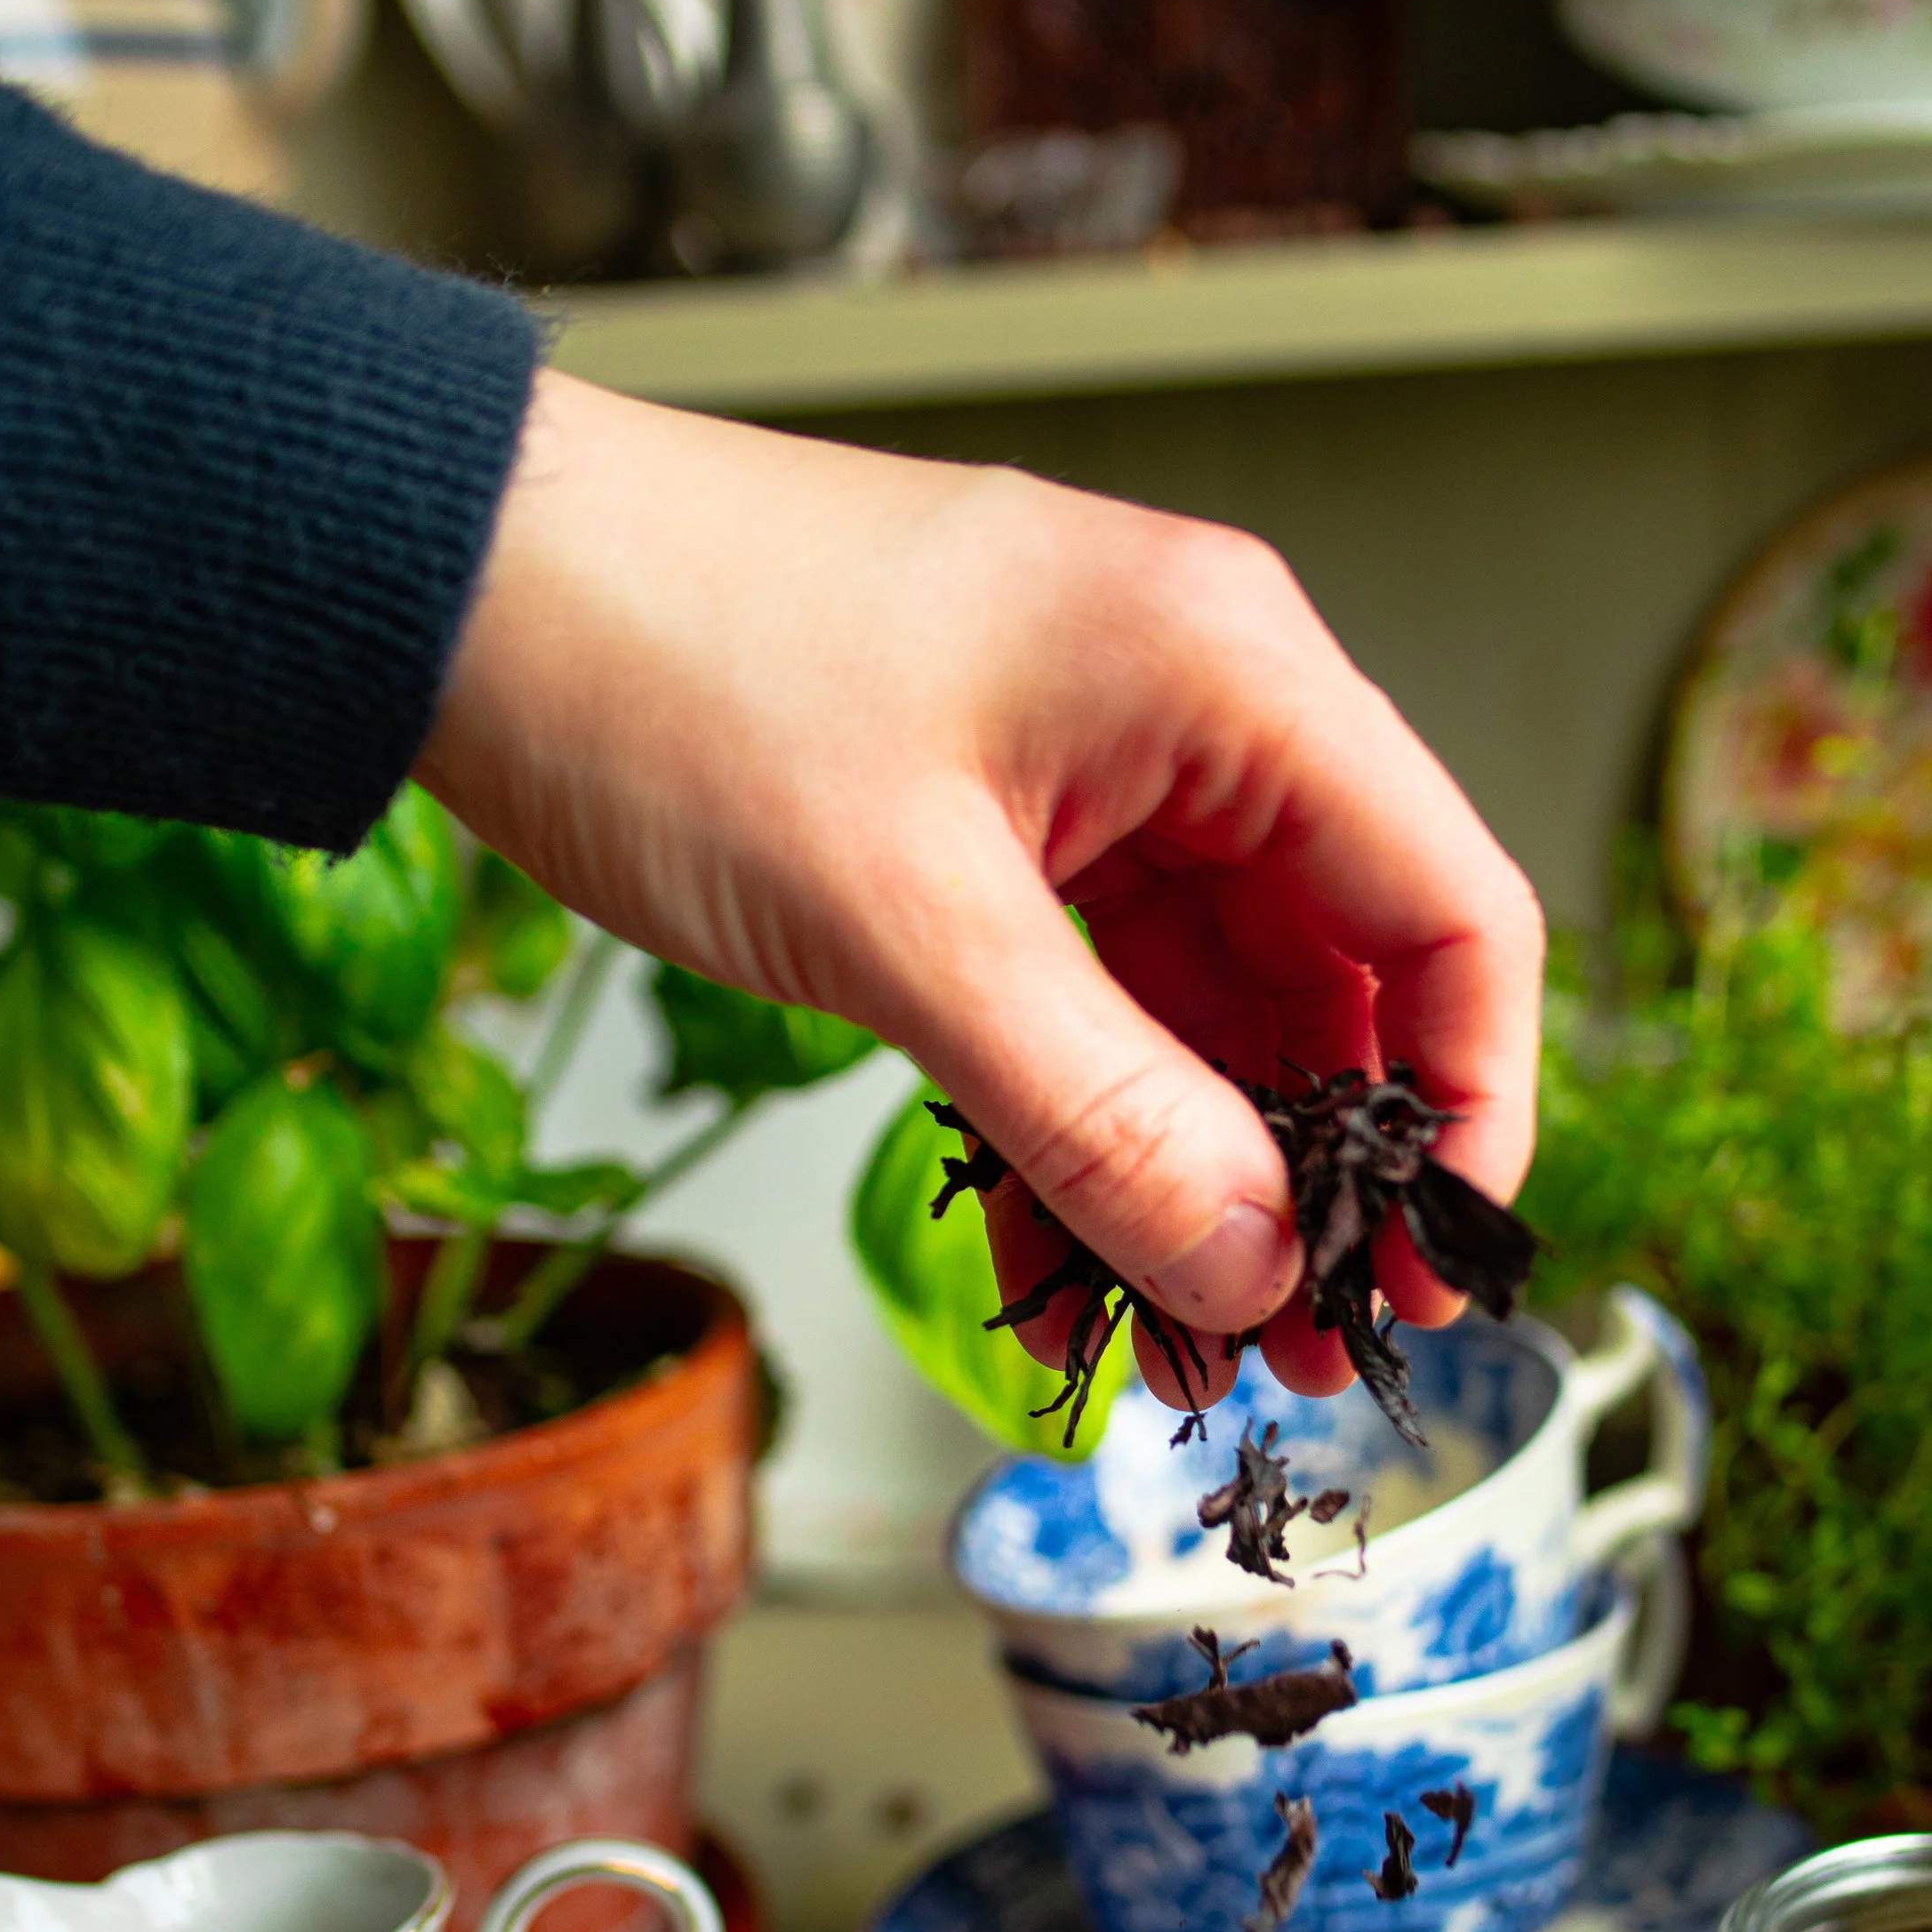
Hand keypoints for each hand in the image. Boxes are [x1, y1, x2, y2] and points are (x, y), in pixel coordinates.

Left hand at [421, 370, 1544, 1398]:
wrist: (459, 584)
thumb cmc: (666, 668)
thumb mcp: (901, 923)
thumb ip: (1098, 1110)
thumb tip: (1257, 1264)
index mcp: (1225, 671)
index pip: (1449, 907)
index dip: (1472, 1105)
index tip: (1428, 1269)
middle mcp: (1194, 707)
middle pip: (1346, 969)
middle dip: (1334, 1169)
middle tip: (1313, 1348)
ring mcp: (1097, 767)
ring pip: (1218, 1005)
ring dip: (1213, 1170)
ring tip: (1205, 1337)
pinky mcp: (1001, 826)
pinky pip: (1103, 1003)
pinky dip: (1102, 1125)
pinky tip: (1093, 1258)